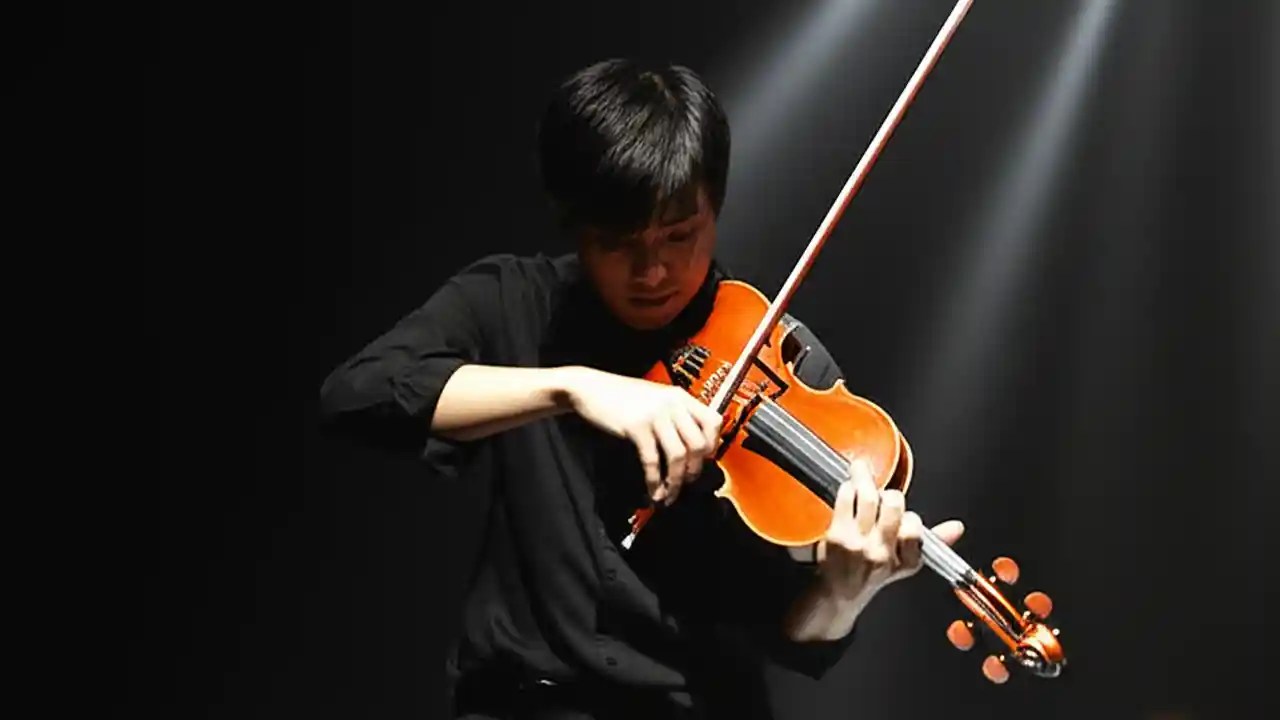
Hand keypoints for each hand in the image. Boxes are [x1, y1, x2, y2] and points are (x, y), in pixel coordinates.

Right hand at [562, 366, 722, 504]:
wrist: (590, 388)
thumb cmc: (621, 396)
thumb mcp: (655, 399)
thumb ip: (674, 415)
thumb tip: (690, 447)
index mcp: (680, 396)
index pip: (713, 421)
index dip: (712, 446)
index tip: (703, 461)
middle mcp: (672, 404)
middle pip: (698, 444)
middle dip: (694, 470)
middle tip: (686, 482)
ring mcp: (655, 414)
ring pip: (678, 455)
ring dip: (675, 481)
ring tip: (669, 494)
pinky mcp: (636, 426)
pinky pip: (652, 460)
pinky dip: (654, 480)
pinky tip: (652, 489)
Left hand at [816, 458, 964, 604]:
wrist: (838, 592)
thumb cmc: (870, 573)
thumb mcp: (906, 563)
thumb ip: (934, 542)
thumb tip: (956, 527)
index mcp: (905, 561)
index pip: (916, 529)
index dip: (910, 517)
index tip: (904, 516)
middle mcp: (881, 554)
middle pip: (893, 506)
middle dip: (890, 496)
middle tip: (883, 496)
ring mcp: (858, 545)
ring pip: (868, 498)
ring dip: (866, 480)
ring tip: (863, 474)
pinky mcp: (837, 536)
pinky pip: (846, 499)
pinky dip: (848, 488)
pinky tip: (849, 490)